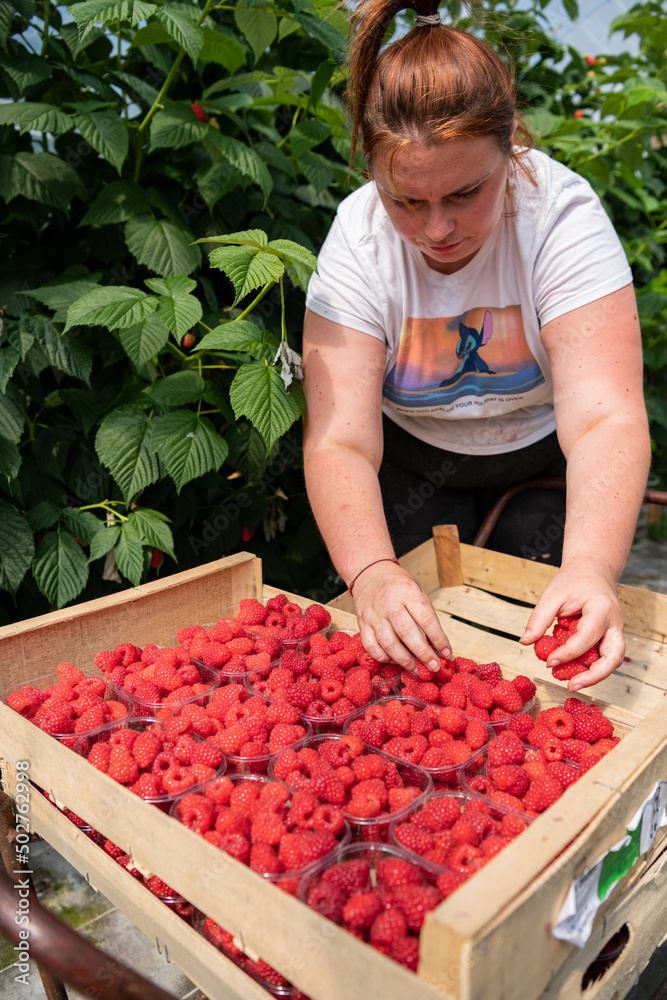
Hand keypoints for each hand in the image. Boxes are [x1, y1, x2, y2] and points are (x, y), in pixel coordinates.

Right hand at [351, 561, 451, 674]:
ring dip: (405, 661)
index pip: (426, 618)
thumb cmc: (398, 585)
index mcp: (407, 592)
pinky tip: (396, 660)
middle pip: (406, 633)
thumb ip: (427, 616)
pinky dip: (385, 658)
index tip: (446, 653)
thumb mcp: (418, 591)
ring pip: (388, 643)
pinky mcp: (362, 624)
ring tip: (418, 670)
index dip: (438, 638)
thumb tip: (438, 646)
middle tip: (434, 667)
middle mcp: (389, 603)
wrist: (370, 573)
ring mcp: (373, 615)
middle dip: (423, 654)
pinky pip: (372, 647)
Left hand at [519, 562, 624, 691]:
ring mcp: (616, 630)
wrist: (591, 569)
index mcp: (602, 608)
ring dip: (595, 675)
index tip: (548, 662)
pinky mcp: (612, 636)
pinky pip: (605, 656)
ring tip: (571, 683)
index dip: (567, 653)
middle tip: (571, 686)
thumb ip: (539, 618)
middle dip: (594, 676)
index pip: (587, 637)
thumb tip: (525, 642)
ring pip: (613, 660)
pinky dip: (591, 666)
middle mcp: (615, 622)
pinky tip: (572, 671)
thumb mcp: (552, 595)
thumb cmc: (572, 580)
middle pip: (613, 656)